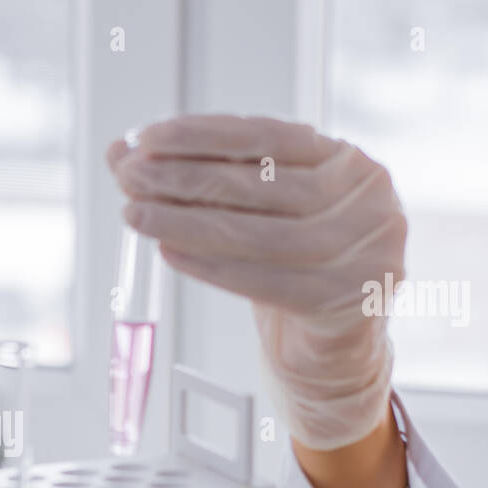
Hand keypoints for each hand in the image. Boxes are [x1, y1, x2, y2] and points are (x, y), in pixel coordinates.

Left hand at [107, 114, 404, 450]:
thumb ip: (201, 178)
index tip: (146, 137)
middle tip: (129, 176)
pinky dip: (208, 267)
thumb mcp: (254, 215)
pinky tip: (168, 253)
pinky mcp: (345, 301)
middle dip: (183, 176)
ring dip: (185, 222)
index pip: (268, 136)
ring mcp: (364, 251)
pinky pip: (263, 281)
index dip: (202, 135)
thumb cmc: (290, 270)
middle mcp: (366, 200)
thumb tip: (121, 152)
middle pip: (258, 183)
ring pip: (256, 232)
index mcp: (349, 162)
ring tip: (136, 215)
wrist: (332, 352)